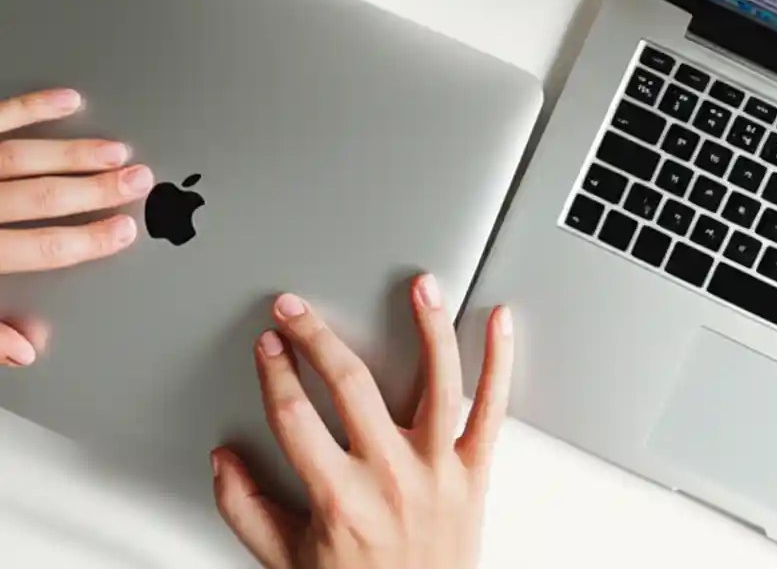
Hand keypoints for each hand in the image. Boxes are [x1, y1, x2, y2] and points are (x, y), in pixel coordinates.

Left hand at [0, 88, 153, 366]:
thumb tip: (25, 350)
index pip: (38, 247)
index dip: (88, 240)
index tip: (124, 231)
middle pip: (41, 197)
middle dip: (96, 190)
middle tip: (139, 181)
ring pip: (22, 156)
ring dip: (75, 153)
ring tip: (116, 150)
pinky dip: (29, 107)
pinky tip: (64, 102)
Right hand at [211, 274, 513, 568]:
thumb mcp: (286, 560)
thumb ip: (246, 508)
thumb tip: (224, 459)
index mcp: (340, 498)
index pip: (295, 416)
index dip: (275, 373)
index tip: (267, 346)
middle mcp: (392, 477)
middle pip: (350, 386)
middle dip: (316, 338)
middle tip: (297, 309)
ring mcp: (440, 470)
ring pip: (436, 383)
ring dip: (428, 327)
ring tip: (420, 287)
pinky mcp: (477, 472)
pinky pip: (493, 409)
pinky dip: (500, 362)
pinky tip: (497, 323)